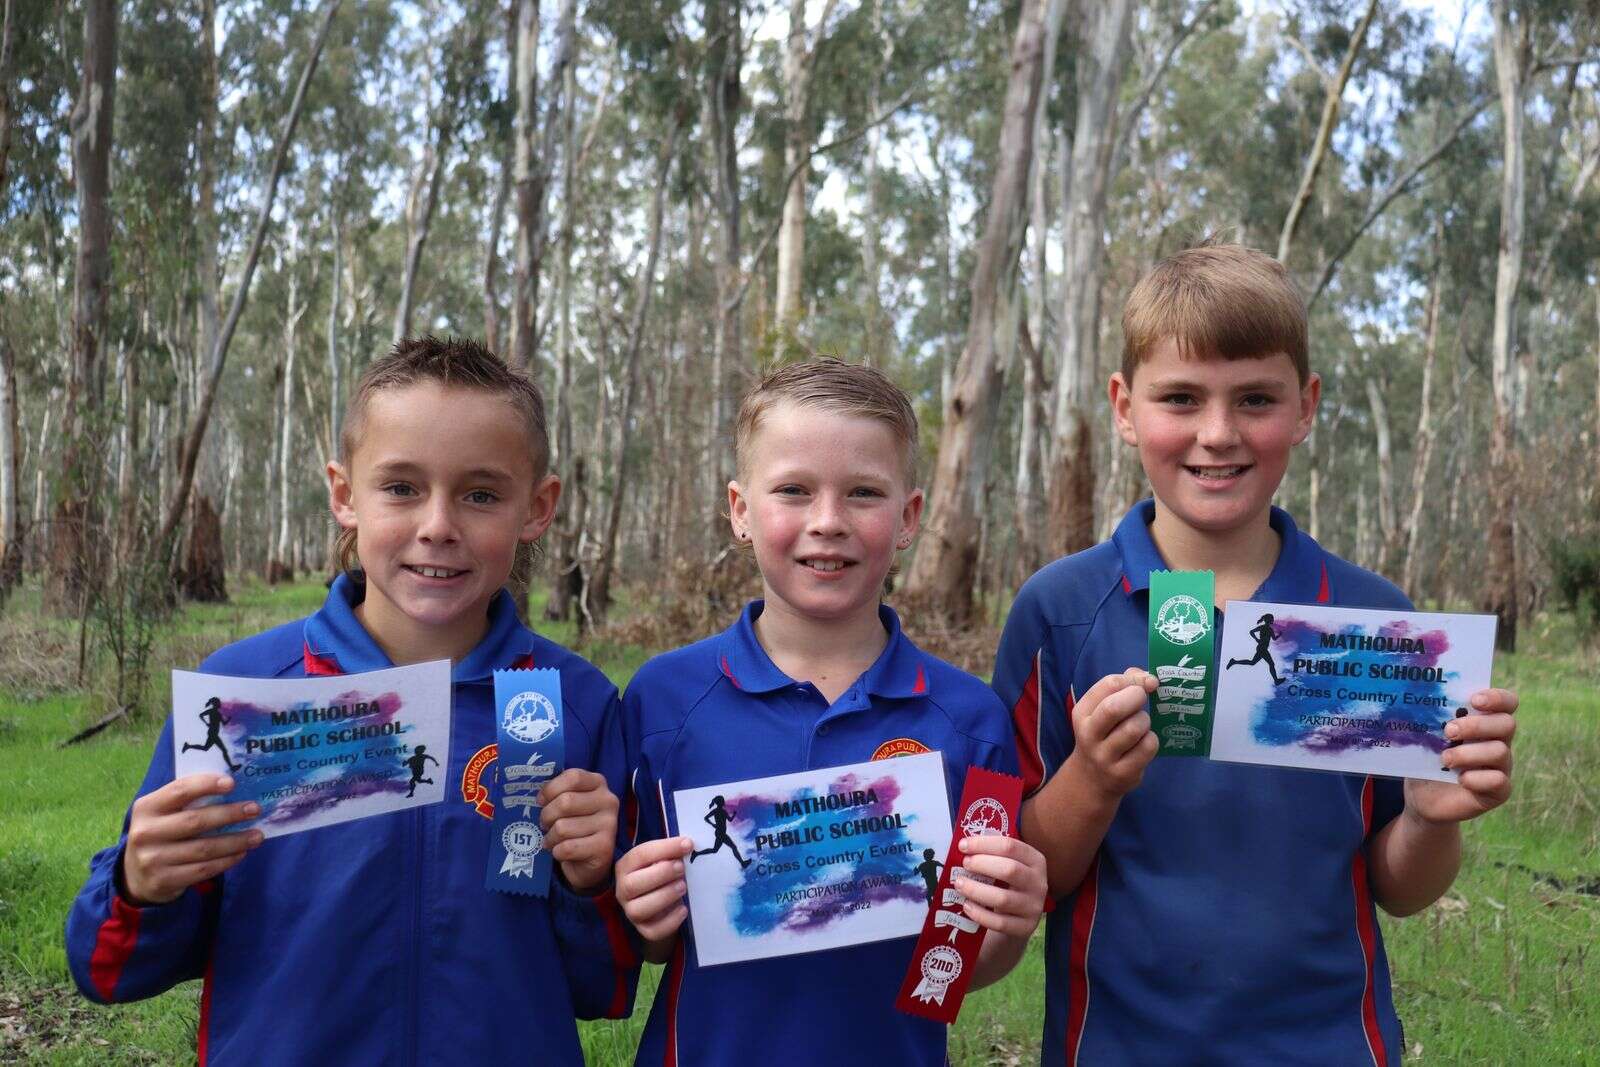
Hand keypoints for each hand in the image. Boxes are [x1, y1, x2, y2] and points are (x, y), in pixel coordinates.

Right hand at [122, 774, 262, 905]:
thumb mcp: (163, 813)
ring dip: (235, 841)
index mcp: (146, 807)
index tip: (232, 783)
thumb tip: (233, 788)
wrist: (136, 875)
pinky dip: (226, 860)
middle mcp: (146, 833)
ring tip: (257, 835)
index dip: (206, 785)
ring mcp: (153, 859)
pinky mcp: (164, 881)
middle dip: (229, 814)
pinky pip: (203, 869)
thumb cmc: (161, 833)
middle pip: (195, 821)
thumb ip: (188, 800)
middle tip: (255, 809)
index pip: (178, 791)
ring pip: (204, 848)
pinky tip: (241, 853)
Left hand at [538, 769, 620, 892]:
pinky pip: (567, 848)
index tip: (541, 801)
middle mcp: (608, 801)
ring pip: (562, 827)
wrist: (588, 862)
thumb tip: (540, 795)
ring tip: (553, 840)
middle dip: (547, 816)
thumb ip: (558, 792)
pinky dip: (557, 852)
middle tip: (545, 825)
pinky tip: (561, 852)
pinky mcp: (604, 848)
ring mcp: (609, 825)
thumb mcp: (568, 802)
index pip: (573, 777)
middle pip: (565, 802)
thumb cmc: (573, 825)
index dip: (551, 789)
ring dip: (550, 838)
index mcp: (598, 783)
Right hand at [615, 837, 693, 944]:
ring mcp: (631, 912)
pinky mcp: (644, 930)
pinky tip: (683, 909)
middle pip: (633, 885)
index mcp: (626, 867)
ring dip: (664, 896)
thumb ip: (670, 853)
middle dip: (661, 874)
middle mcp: (623, 890)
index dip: (665, 848)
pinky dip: (670, 921)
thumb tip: (687, 845)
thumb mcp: (662, 860)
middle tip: (682, 868)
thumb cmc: (661, 875)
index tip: (688, 844)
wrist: (661, 905)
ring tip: (683, 887)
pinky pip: (653, 931)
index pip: (640, 855)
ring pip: (639, 909)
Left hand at [952, 834, 1047, 939]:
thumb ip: (990, 854)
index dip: (984, 844)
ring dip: (976, 890)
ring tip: (959, 884)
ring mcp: (1034, 907)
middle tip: (964, 864)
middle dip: (982, 864)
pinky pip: (1000, 923)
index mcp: (1035, 860)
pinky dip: (980, 914)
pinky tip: (966, 906)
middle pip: (1010, 870)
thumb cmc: (1006, 882)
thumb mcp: (1006, 864)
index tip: (962, 845)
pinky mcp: (1025, 927)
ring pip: (1003, 899)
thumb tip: (962, 846)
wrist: (1018, 915)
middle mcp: (1039, 883)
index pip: (1010, 846)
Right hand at [1066, 668, 1158, 800]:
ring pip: (1134, 728)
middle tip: (1144, 699)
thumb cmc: (1103, 735)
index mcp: (1082, 712)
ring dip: (1145, 721)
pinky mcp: (1122, 773)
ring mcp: (1104, 756)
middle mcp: (1088, 734)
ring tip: (1141, 725)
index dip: (1134, 679)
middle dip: (1138, 697)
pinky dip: (1151, 740)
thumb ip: (1123, 687)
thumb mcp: (1102, 710)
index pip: (1109, 684)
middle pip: (1114, 708)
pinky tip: (1144, 743)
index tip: (1146, 683)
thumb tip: (1148, 678)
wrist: (1091, 779)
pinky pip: (1147, 748)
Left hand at [1405, 688, 1516, 825]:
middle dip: (1476, 725)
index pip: (1507, 703)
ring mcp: (1501, 767)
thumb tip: (1415, 698)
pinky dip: (1477, 778)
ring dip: (1468, 753)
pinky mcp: (1498, 792)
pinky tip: (1460, 779)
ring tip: (1444, 759)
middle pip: (1506, 724)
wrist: (1422, 797)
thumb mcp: (1425, 736)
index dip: (1497, 698)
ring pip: (1500, 752)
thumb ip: (1429, 718)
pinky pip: (1499, 781)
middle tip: (1449, 731)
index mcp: (1484, 722)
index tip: (1473, 700)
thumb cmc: (1426, 758)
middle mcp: (1498, 742)